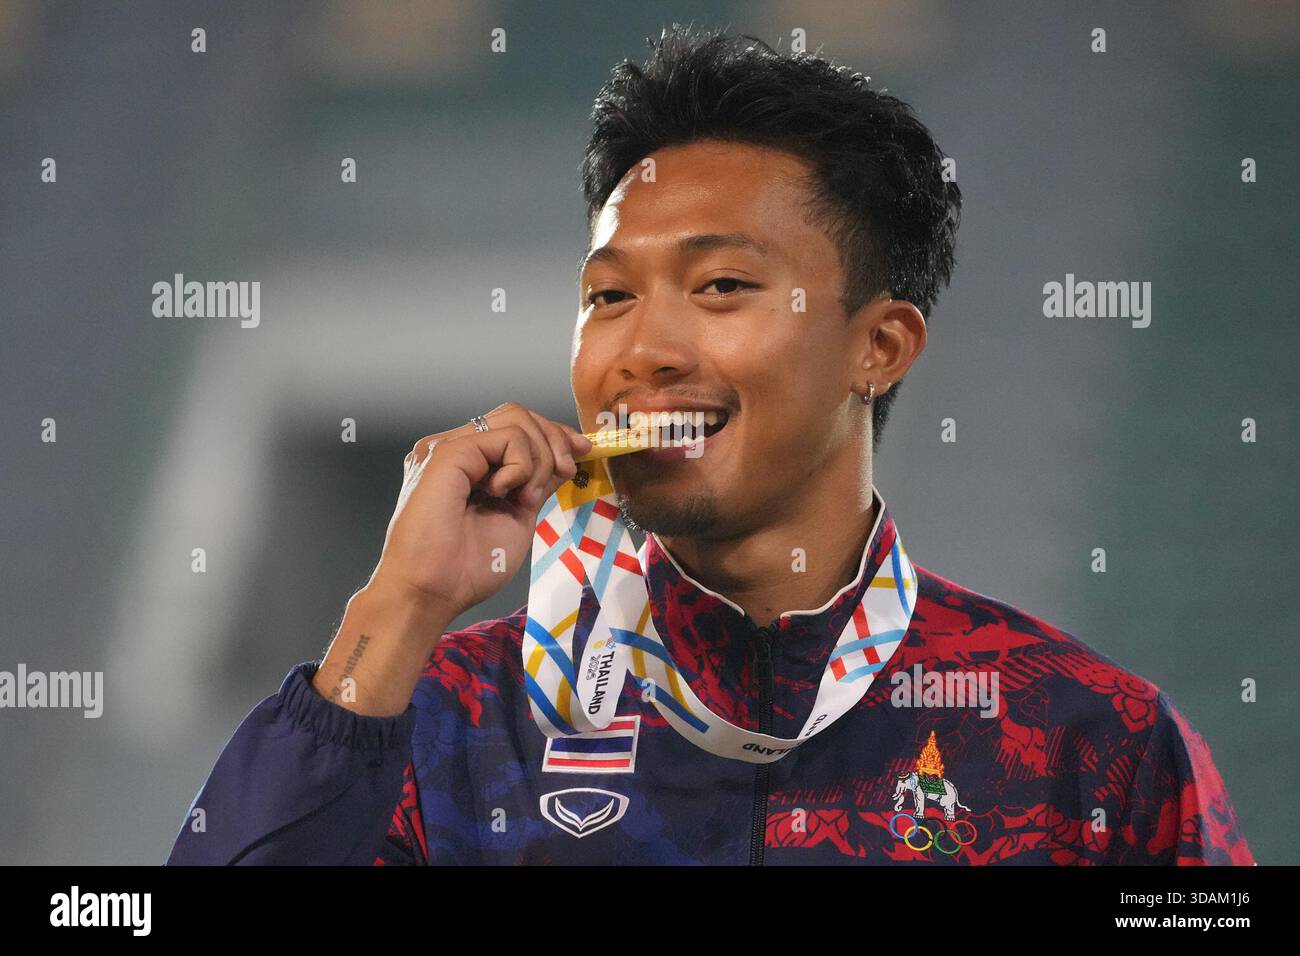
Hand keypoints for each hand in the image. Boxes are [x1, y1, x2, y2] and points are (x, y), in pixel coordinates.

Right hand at [363, 402, 592, 620]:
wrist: (432, 592)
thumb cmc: (466, 568)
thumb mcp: (517, 516)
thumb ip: (536, 483)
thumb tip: (565, 458)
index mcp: (468, 464)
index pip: (515, 426)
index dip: (553, 434)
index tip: (582, 453)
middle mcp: (455, 449)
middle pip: (517, 414)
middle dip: (554, 439)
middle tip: (566, 473)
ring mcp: (448, 447)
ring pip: (516, 419)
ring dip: (540, 458)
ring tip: (527, 498)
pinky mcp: (448, 453)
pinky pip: (506, 437)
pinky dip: (522, 466)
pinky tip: (507, 494)